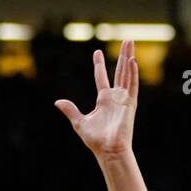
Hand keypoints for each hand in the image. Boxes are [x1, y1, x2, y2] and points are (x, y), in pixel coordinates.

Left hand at [54, 40, 138, 156]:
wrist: (109, 151)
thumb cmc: (96, 140)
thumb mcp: (80, 123)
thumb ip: (71, 110)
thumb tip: (57, 101)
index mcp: (104, 100)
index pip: (101, 77)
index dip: (99, 64)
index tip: (97, 52)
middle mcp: (115, 97)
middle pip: (119, 71)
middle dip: (122, 55)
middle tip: (126, 40)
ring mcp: (124, 100)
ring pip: (127, 74)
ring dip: (128, 58)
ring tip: (130, 43)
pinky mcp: (130, 105)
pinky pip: (132, 86)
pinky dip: (132, 74)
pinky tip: (132, 61)